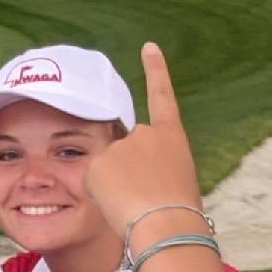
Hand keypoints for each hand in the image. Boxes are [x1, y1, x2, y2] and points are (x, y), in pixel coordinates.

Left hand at [83, 43, 202, 237]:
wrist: (167, 224)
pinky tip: (117, 203)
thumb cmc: (178, 213)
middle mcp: (144, 133)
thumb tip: (130, 176)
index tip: (148, 47)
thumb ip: (155, 167)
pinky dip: (100, 194)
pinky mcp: (97, 162)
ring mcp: (119, 146)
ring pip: (107, 168)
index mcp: (171, 137)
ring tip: (136, 204)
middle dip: (127, 173)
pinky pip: (92, 181)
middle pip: (124, 151)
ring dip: (115, 186)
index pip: (162, 96)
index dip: (155, 71)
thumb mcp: (177, 181)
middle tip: (145, 198)